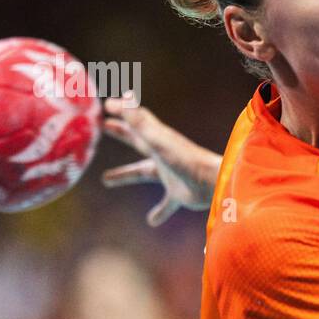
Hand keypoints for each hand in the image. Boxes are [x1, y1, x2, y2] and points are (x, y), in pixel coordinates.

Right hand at [101, 92, 222, 225]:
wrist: (214, 183)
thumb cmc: (186, 159)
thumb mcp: (156, 140)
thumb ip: (138, 121)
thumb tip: (120, 97)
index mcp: (157, 140)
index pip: (136, 121)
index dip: (121, 112)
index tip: (104, 106)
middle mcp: (163, 155)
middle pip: (137, 141)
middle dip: (121, 133)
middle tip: (104, 127)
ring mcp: (171, 175)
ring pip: (144, 174)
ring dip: (126, 175)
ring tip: (106, 180)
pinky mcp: (179, 194)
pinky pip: (166, 204)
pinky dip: (159, 212)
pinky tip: (151, 221)